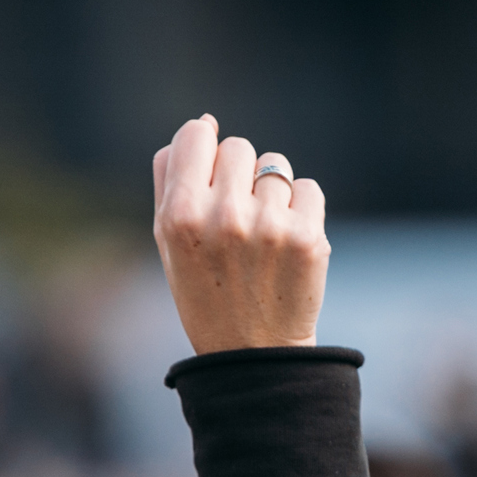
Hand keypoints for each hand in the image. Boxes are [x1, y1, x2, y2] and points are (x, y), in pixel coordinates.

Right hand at [151, 114, 328, 354]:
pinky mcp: (308, 237)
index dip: (203, 147)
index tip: (209, 171)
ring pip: (275, 165)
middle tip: (235, 217)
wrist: (253, 353)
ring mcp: (269, 226)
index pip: (196, 134)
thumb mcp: (168, 242)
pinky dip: (301, 208)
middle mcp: (223, 217)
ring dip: (270, 190)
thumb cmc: (204, 290)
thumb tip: (203, 124)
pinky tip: (286, 243)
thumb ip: (171, 179)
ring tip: (261, 235)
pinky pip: (307, 188)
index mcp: (180, 216)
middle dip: (238, 173)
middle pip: (238, 146)